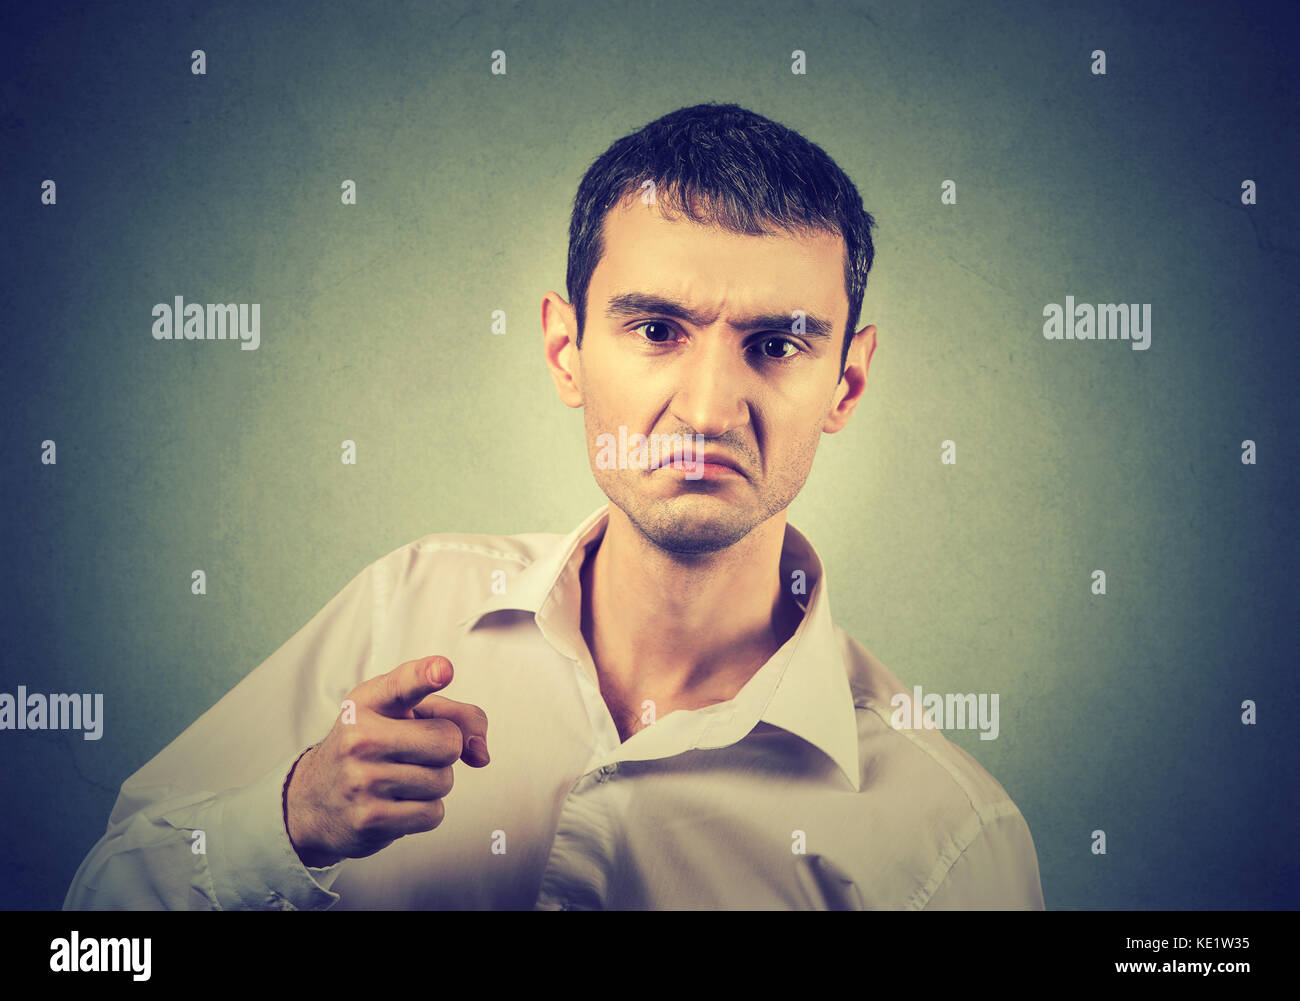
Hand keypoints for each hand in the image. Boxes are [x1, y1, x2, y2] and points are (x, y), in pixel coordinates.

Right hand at [285, 655, 488, 867]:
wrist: (314, 798)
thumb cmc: (372, 746)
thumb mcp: (404, 715)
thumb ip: (455, 716)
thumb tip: (481, 754)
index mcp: (368, 702)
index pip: (402, 684)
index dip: (425, 675)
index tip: (443, 670)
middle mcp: (360, 738)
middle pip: (448, 742)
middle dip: (443, 750)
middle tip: (412, 753)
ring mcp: (362, 780)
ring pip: (443, 781)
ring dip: (433, 783)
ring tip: (399, 779)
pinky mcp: (369, 819)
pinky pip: (433, 813)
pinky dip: (424, 811)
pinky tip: (396, 803)